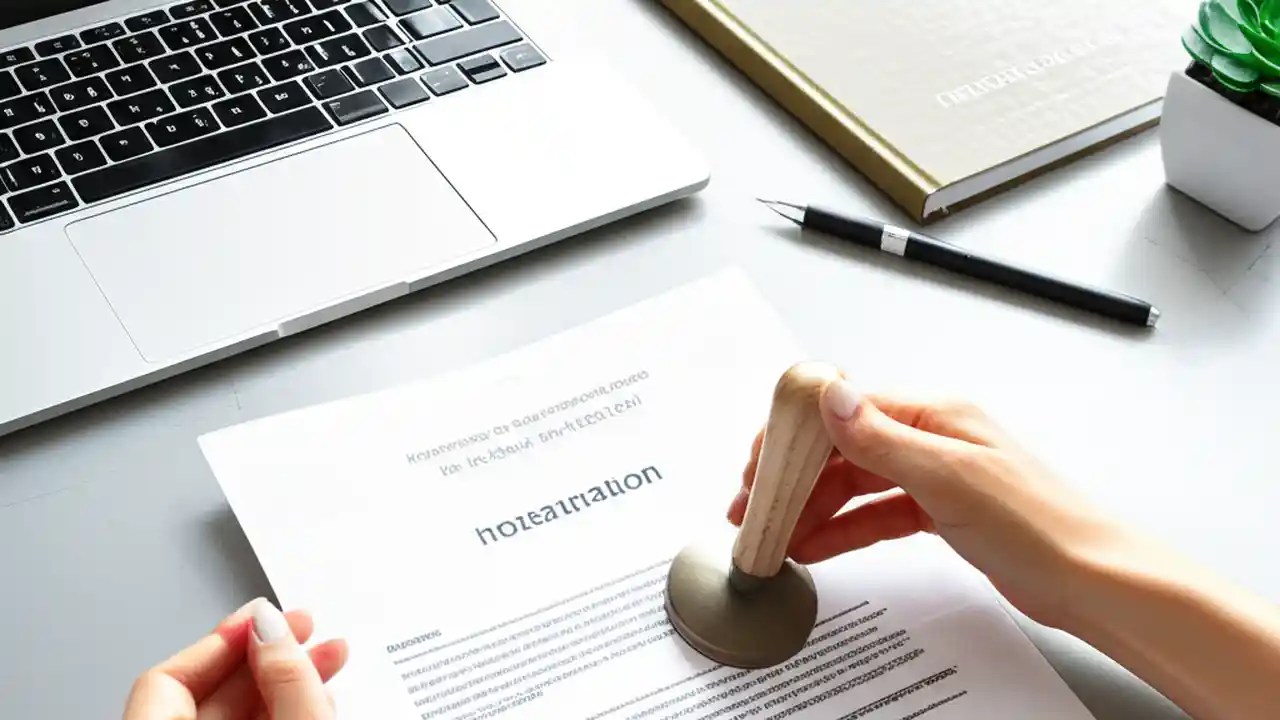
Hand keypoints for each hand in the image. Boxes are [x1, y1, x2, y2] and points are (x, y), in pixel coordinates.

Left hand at [122, 598, 347, 719]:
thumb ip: (286, 682)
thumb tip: (274, 629)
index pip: (164, 680)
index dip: (219, 643)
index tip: (264, 618)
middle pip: (203, 696)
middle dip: (264, 657)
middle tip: (305, 630)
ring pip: (230, 718)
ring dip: (282, 683)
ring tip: (329, 659)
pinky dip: (281, 713)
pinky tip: (316, 697)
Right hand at [728, 378, 1124, 629]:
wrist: (1091, 580)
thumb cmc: (1040, 523)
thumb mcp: (949, 478)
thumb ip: (881, 438)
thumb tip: (830, 394)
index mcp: (934, 413)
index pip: (844, 410)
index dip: (794, 437)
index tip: (758, 463)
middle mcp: (930, 437)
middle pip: (842, 449)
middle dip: (793, 477)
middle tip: (752, 507)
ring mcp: (934, 475)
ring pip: (854, 484)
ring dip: (812, 507)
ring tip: (775, 534)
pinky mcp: (939, 512)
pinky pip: (876, 514)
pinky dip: (843, 529)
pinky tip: (815, 544)